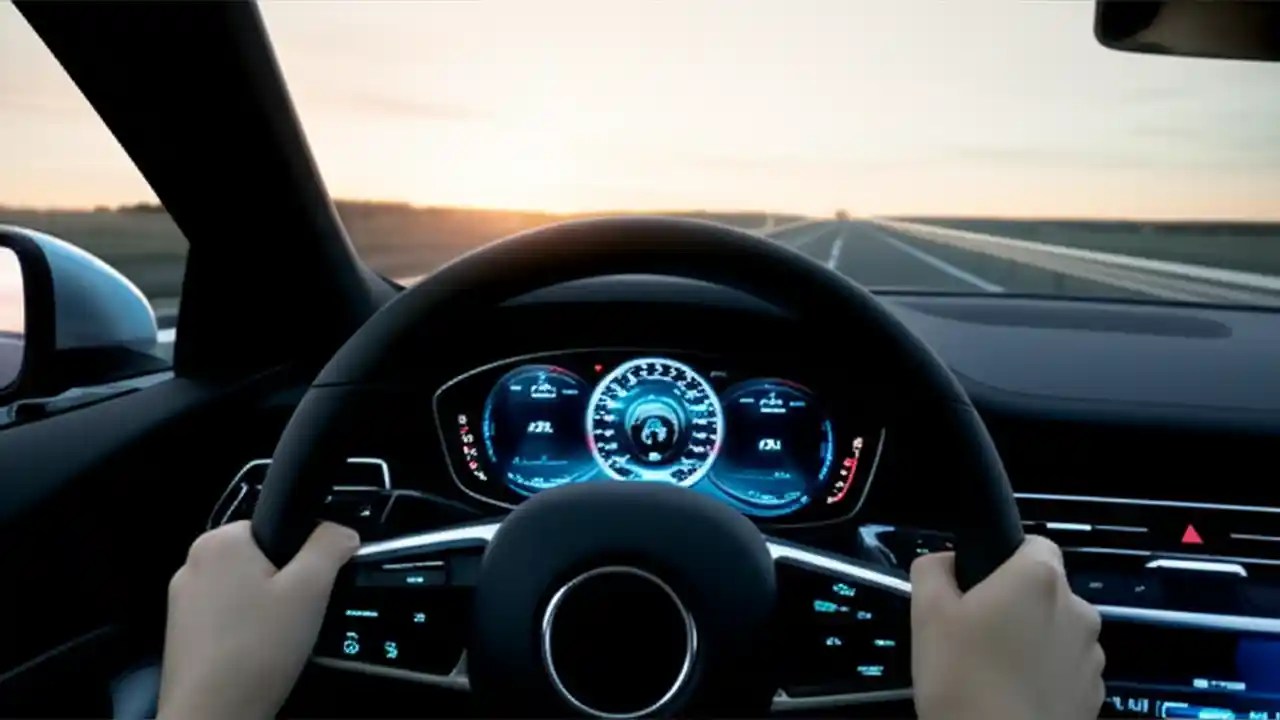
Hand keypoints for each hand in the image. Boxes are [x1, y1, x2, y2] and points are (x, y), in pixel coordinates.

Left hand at [157, 520, 359, 719]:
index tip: (308, 588)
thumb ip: (330, 547)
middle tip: (295, 616)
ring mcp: (182, 599)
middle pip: (260, 559)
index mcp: (220, 540)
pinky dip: (243, 630)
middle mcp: (193, 562)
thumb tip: (342, 532)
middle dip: (282, 585)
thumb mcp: (310, 589)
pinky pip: (225, 616)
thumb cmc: (257, 649)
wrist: (212, 714)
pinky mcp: (181, 631)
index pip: (275, 526)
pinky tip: (254, 653)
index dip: (302, 554)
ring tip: (274, 640)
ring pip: (243, 590)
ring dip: (263, 609)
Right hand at [910, 535, 1103, 719]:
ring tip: (994, 671)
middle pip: (1046, 591)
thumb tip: (945, 562)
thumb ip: (933, 570)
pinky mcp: (1094, 694)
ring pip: (1058, 632)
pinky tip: (1014, 695)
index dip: (1005, 560)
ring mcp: (1092, 656)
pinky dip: (1046, 676)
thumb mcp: (926, 613)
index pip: (1035, 543)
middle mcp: (1078, 610)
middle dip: (1017, 605)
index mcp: (1039, 578)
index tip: (979, 587)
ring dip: (1034, 641)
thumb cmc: (961, 677)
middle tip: (975, 632)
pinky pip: (1067, 670)